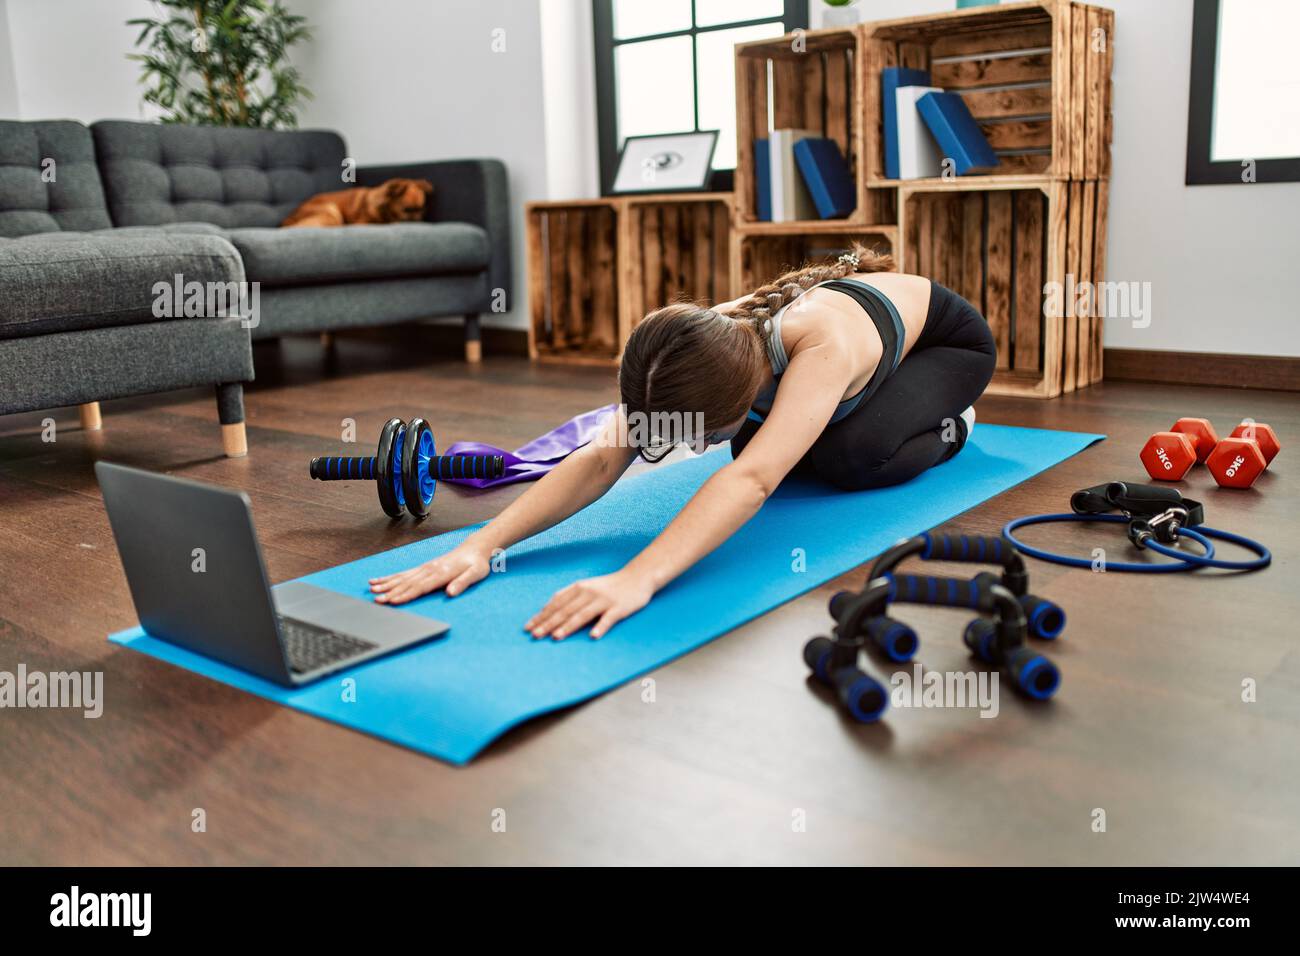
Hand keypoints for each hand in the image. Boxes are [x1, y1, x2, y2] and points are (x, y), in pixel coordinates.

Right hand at [369, 540, 491, 604]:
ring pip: (402, 577)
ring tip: (372, 590)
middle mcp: (430, 569)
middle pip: (407, 583)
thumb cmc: (476, 564)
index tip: (394, 601)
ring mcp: (425, 568)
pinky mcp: (423, 568)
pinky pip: (404, 573)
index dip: (407, 595)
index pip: (421, 587)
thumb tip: (451, 593)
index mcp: (441, 573)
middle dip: (391, 592)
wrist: (474, 549)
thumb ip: (462, 583)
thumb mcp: (475, 574)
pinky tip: (379, 580)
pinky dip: (391, 577)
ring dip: (387, 584)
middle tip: (377, 599)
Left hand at [525, 570, 653, 639]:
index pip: (556, 603)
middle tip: (535, 635)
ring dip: (568, 626)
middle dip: (548, 624)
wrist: (637, 577)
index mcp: (579, 588)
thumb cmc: (609, 586)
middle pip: (565, 610)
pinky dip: (601, 627)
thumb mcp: (587, 586)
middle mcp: (589, 593)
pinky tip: (593, 636)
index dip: (542, 615)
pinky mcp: (619, 608)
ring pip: (583, 615)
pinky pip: (608, 619)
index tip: (528, 627)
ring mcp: (604, 601)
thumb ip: (569, 596)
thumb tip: (548, 609)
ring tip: (555, 637)